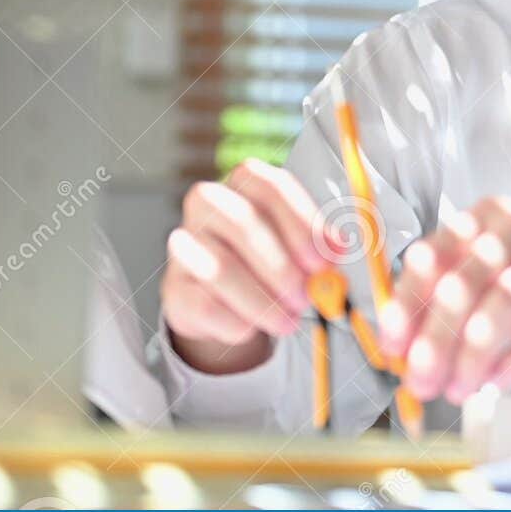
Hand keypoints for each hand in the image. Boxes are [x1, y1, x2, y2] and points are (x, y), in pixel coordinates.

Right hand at [162, 159, 339, 374]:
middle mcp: (209, 203)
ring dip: (261, 302)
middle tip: (305, 298)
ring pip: (220, 269)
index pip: (273, 188)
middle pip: (243, 224)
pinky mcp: (174, 287)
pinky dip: (236, 323)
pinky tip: (252, 329)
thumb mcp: (298, 247)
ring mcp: (185, 243)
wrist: (224, 298)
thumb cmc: (267, 261)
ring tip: (287, 322)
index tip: (324, 259)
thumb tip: (336, 251)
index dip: (302, 224)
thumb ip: (319, 247)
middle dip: (280, 267)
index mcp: (246, 182)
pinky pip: (205, 305)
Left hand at [377, 197, 510, 403]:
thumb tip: (402, 345)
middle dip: (437, 340)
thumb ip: (451, 293)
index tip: (392, 346)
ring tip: (459, 389)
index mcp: (488, 216)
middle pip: (467, 282)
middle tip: (421, 382)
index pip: (433, 255)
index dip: (408, 303)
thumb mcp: (497, 267)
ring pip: (508, 302)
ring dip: (476, 354)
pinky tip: (498, 382)